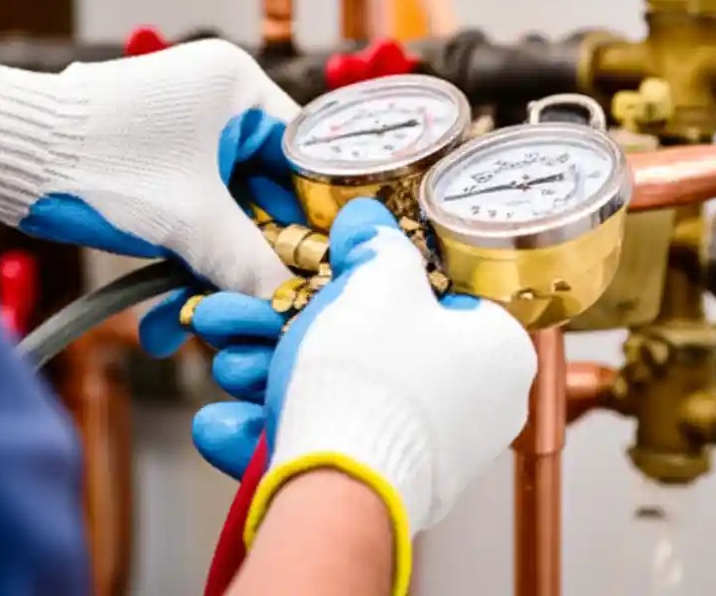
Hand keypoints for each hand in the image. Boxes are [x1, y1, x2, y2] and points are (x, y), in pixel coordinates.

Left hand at [0, 40, 302, 295]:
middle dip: (252, 260)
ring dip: (210, 272)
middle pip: (264, 193)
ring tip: (196, 325)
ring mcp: (180, 130)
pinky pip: (187, 212)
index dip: (313, 219)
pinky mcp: (149, 158)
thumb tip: (290, 305)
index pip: (305, 158)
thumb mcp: (191, 223)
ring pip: (222, 212)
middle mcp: (215, 101)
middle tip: (258, 309)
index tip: (315, 268)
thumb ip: (251, 265)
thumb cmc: (99, 164)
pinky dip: (180, 258)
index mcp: (239, 87)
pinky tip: (166, 315)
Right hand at [142, 199, 535, 592]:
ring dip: (268, 375)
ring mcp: (428, 453)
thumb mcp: (377, 282)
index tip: (326, 267)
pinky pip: (326, 445)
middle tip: (243, 313)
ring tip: (224, 364)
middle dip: (288, 327)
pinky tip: (220, 423)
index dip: (373, 275)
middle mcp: (472, 406)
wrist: (340, 495)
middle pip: (370, 345)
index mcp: (495, 350)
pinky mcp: (382, 490)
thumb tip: (368, 220)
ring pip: (338, 395)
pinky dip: (272, 431)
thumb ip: (375, 244)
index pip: (439, 293)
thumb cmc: (374, 382)